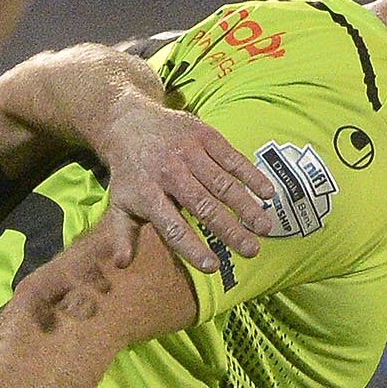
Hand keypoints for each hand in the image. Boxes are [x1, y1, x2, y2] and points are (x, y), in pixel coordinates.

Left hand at [92, 95, 273, 274]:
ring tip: (265, 228)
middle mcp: (169, 173)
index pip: (172, 226)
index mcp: (148, 194)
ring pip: (221, 183)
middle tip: (251, 251)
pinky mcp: (204, 136)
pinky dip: (250, 174)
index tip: (212, 266)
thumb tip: (122, 264)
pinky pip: (231, 157)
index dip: (192, 247)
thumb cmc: (129, 173)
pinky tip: (268, 193)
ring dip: (246, 206)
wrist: (128, 122)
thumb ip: (122, 235)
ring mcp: (188, 152)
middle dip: (229, 229)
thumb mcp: (118, 204)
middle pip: (203, 206)